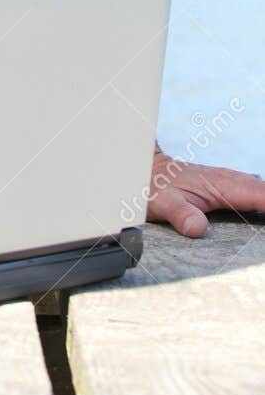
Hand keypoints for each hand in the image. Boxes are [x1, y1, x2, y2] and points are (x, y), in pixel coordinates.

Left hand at [147, 142, 264, 236]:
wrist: (142, 166)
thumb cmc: (153, 184)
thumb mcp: (163, 202)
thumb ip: (181, 214)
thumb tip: (198, 228)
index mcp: (222, 185)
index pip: (259, 195)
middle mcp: (229, 181)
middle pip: (263, 191)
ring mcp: (228, 182)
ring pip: (259, 190)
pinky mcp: (225, 187)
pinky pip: (252, 192)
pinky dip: (261, 199)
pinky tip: (261, 209)